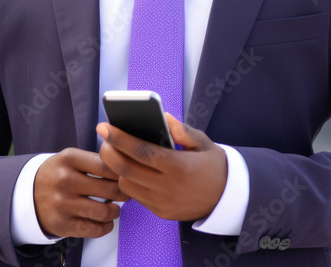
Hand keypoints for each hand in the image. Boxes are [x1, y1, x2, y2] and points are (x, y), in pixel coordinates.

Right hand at [33, 147, 130, 238]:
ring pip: (103, 212)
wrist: (28, 194)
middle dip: (124, 193)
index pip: (107, 165)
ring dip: (115, 212)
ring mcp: (62, 203)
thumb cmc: (58, 174)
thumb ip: (96, 161)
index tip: (127, 177)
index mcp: (69, 159)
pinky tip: (106, 222)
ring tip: (115, 209)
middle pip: (109, 189)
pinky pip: (93, 230)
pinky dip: (105, 227)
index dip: (122, 173)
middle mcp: (65, 180)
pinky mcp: (62, 224)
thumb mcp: (71, 158)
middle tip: (127, 194)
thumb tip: (126, 170)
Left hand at [97, 113, 226, 221]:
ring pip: (127, 185)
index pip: (141, 152)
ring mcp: (163, 203)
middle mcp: (168, 188)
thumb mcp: (203, 143)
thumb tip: (163, 118)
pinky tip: (130, 168)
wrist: (227, 197)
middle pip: (127, 170)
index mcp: (179, 166)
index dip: (120, 139)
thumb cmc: (213, 164)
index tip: (104, 127)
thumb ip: (182, 131)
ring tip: (115, 152)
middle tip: (103, 138)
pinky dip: (129, 181)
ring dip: (117, 168)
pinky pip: (136, 196)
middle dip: (109, 153)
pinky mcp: (161, 212)